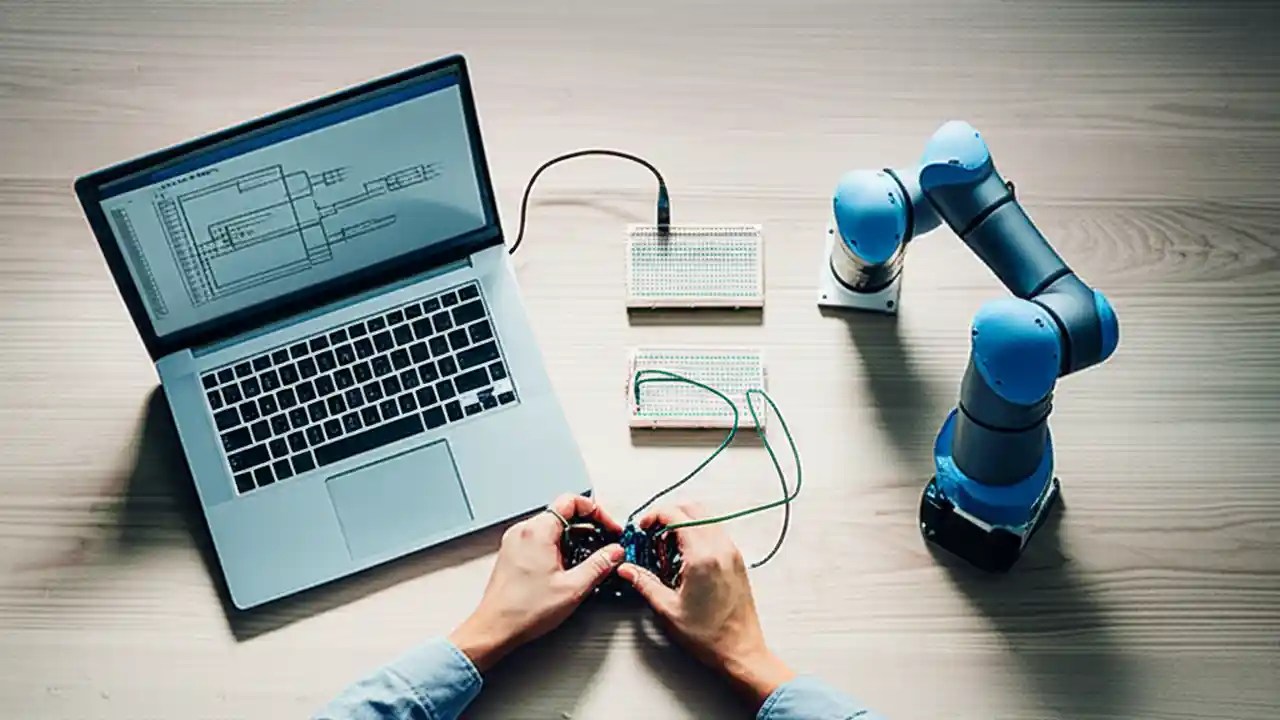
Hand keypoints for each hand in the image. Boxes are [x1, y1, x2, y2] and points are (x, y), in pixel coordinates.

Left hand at [449, 494, 622, 671]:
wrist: (495, 628)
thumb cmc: (524, 610)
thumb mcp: (573, 588)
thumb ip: (599, 565)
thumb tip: (614, 552)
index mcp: (538, 531)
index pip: (572, 501)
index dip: (597, 511)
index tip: (609, 527)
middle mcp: (524, 531)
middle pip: (563, 513)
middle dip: (588, 527)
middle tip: (604, 543)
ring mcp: (516, 542)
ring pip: (552, 527)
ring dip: (574, 538)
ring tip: (589, 558)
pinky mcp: (513, 554)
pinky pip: (540, 540)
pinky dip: (558, 547)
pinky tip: (568, 567)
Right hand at [616, 502, 794, 705]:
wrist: (741, 651)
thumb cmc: (710, 636)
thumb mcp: (668, 609)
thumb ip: (644, 583)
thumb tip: (627, 569)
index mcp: (703, 557)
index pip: (676, 515)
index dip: (654, 516)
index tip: (643, 527)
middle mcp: (721, 549)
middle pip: (693, 509)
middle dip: (669, 515)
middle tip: (653, 534)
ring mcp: (732, 553)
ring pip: (706, 518)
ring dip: (684, 524)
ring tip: (668, 549)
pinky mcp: (737, 561)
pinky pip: (716, 532)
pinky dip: (698, 534)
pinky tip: (685, 558)